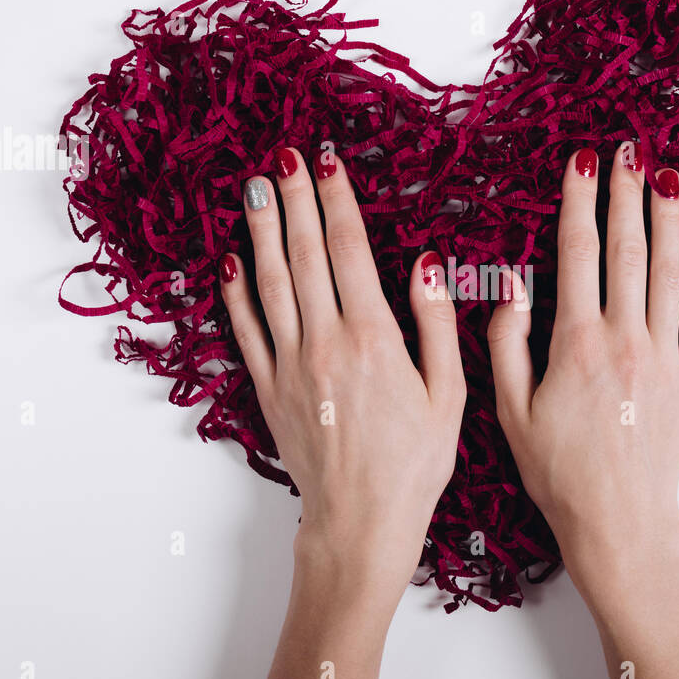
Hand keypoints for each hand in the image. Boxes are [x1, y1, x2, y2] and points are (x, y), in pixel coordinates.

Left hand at [220, 147, 464, 678]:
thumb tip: (426, 263)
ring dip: (261, 233)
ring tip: (253, 190)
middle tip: (283, 157)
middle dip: (293, 201)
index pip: (350, 252)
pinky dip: (235, 295)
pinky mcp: (268, 390)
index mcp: (373, 338)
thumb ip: (435, 324)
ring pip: (270, 284)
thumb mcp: (447, 394)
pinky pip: (246, 332)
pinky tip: (230, 264)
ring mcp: (290, 366)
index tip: (327, 165)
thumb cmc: (413, 464)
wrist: (361, 522)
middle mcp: (325, 343)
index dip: (336, 203)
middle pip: (304, 256)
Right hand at [487, 143, 678, 678]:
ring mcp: (664, 356)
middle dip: (625, 195)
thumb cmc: (558, 472)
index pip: (578, 255)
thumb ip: (508, 340)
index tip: (581, 163)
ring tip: (667, 177)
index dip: (578, 203)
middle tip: (628, 150)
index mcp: (576, 342)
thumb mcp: (511, 409)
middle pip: (628, 250)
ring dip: (668, 221)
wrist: (618, 521)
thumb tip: (512, 282)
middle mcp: (625, 338)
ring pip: (670, 273)